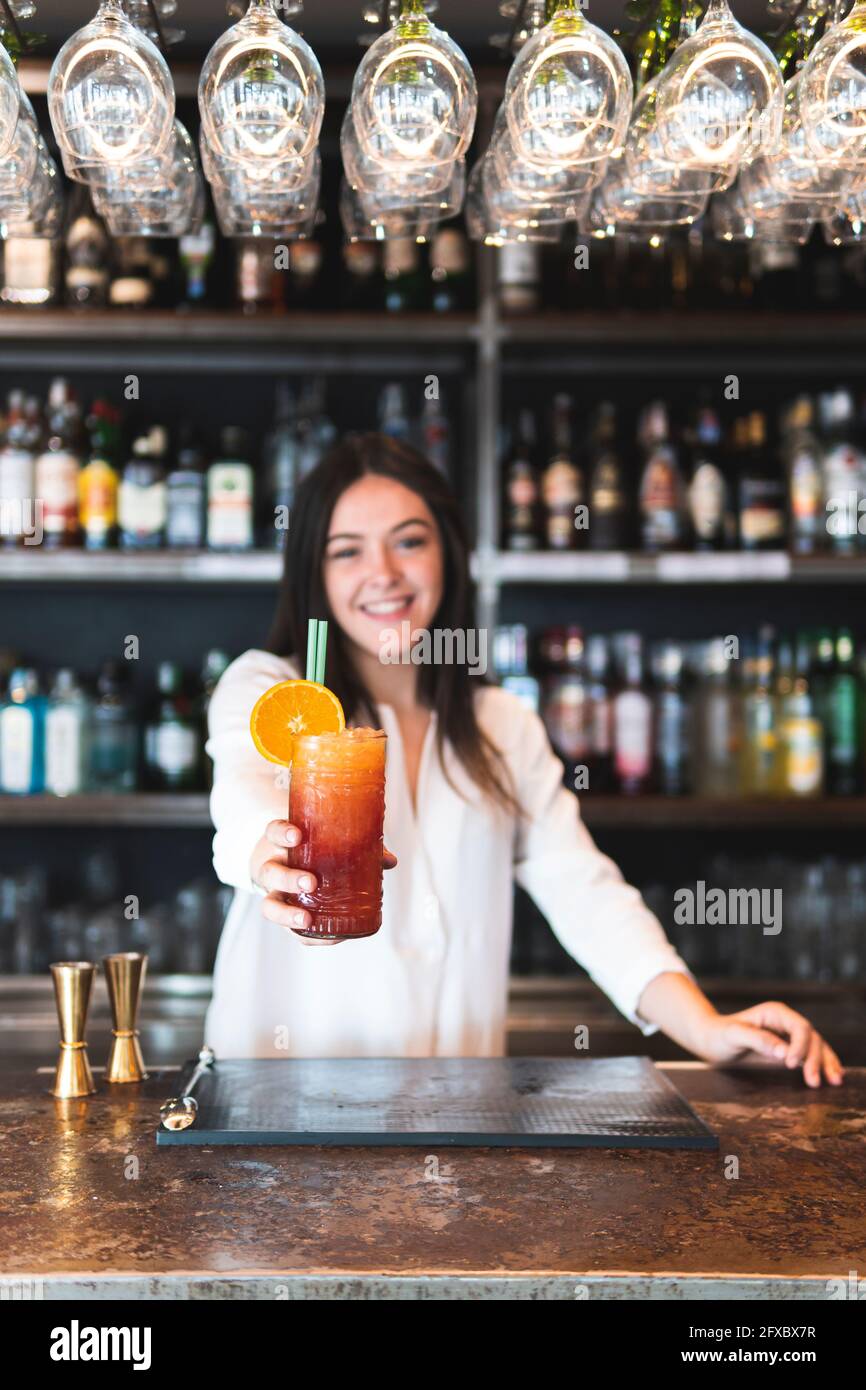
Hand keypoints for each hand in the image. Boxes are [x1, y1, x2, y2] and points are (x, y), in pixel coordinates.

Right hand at [256, 819, 396, 946]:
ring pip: (269, 906)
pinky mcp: (285, 917)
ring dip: (287, 914)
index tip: (296, 836)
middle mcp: (273, 867)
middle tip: (311, 882)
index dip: (282, 834)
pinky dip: (310, 937)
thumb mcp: (326, 841)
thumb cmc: (312, 849)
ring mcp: (274, 894)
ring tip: (307, 919)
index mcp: (281, 843)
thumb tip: (388, 860)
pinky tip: (331, 938)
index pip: (274, 832)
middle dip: (288, 878)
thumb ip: (357, 846)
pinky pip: (290, 931)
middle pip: (270, 872)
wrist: (283, 863)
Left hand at [698, 1001, 843, 1087]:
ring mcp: (790, 1035)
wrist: (712, 1040)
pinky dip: (823, 1064)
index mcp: (775, 1013)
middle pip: (811, 1038)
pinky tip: (832, 1076)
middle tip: (813, 1082)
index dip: (801, 1045)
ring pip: (816, 1046)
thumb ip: (758, 1040)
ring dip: (826, 1063)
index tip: (791, 1064)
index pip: (799, 1027)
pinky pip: (811, 1055)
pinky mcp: (790, 1049)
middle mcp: (786, 1022)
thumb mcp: (734, 1035)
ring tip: (835, 1081)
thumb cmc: (720, 1034)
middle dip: (815, 1059)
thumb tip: (784, 1053)